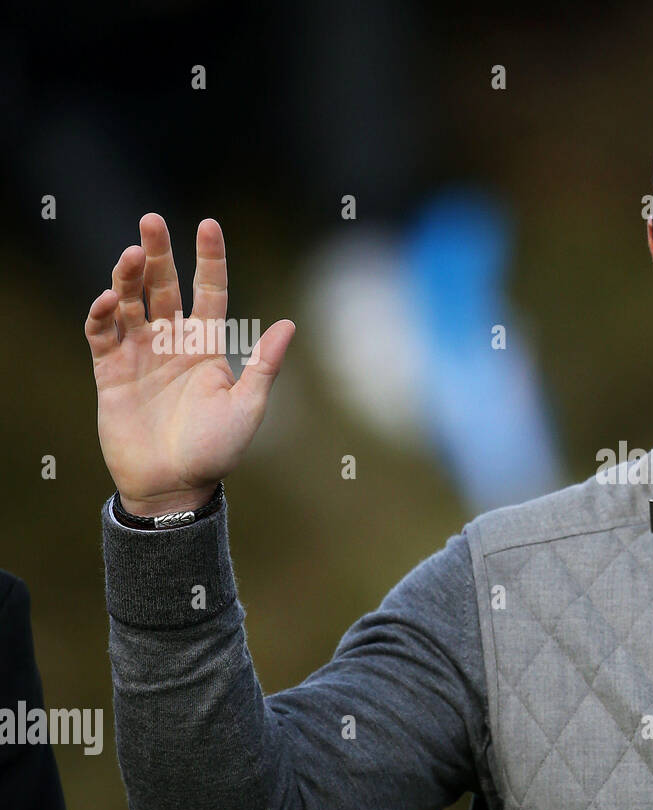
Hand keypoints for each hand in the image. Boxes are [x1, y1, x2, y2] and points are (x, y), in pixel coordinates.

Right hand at [84, 213, 294, 516]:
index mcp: (208, 348)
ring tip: (130, 254)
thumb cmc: (217, 451)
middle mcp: (173, 344)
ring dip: (127, 278)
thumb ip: (264, 365)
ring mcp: (140, 356)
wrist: (175, 487)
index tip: (209, 225)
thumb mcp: (247, 407)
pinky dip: (102, 314)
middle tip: (150, 220)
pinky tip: (109, 300)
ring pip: (130, 303)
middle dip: (157, 253)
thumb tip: (290, 324)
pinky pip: (102, 335)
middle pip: (162, 287)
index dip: (209, 259)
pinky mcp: (111, 373)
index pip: (210, 292)